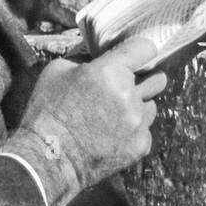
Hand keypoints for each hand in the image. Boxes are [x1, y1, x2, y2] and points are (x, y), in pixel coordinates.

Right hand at [19, 36, 167, 184]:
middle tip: (127, 88)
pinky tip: (111, 136)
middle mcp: (130, 94)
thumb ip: (85, 61)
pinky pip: (144, 131)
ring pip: (151, 107)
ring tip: (113, 117)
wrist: (48, 157)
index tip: (135, 57)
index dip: (140, 51)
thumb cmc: (48, 111)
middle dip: (144, 81)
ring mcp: (137, 122)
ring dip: (138, 108)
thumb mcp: (57, 71)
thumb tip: (99, 61)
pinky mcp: (141, 145)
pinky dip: (132, 132)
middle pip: (158, 79)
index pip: (145, 48)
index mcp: (110, 71)